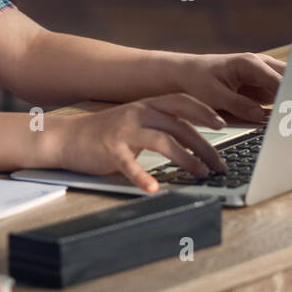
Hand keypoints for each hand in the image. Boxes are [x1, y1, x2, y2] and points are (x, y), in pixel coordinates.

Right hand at [50, 94, 228, 192]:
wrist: (67, 137)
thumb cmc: (106, 133)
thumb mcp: (136, 121)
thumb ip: (160, 124)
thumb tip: (192, 140)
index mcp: (146, 105)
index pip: (182, 102)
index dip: (204, 111)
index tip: (223, 123)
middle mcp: (138, 113)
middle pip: (179, 126)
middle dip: (205, 146)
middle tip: (220, 164)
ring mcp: (124, 130)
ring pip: (163, 142)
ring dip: (186, 159)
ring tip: (201, 174)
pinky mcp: (110, 149)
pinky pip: (130, 165)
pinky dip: (143, 177)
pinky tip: (154, 188)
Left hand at [174, 52, 286, 123]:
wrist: (185, 76)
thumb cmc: (196, 80)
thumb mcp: (212, 94)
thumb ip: (238, 104)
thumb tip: (260, 115)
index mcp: (251, 63)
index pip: (280, 81)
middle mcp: (262, 67)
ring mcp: (264, 77)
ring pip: (289, 89)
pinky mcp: (262, 89)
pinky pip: (280, 99)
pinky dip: (286, 110)